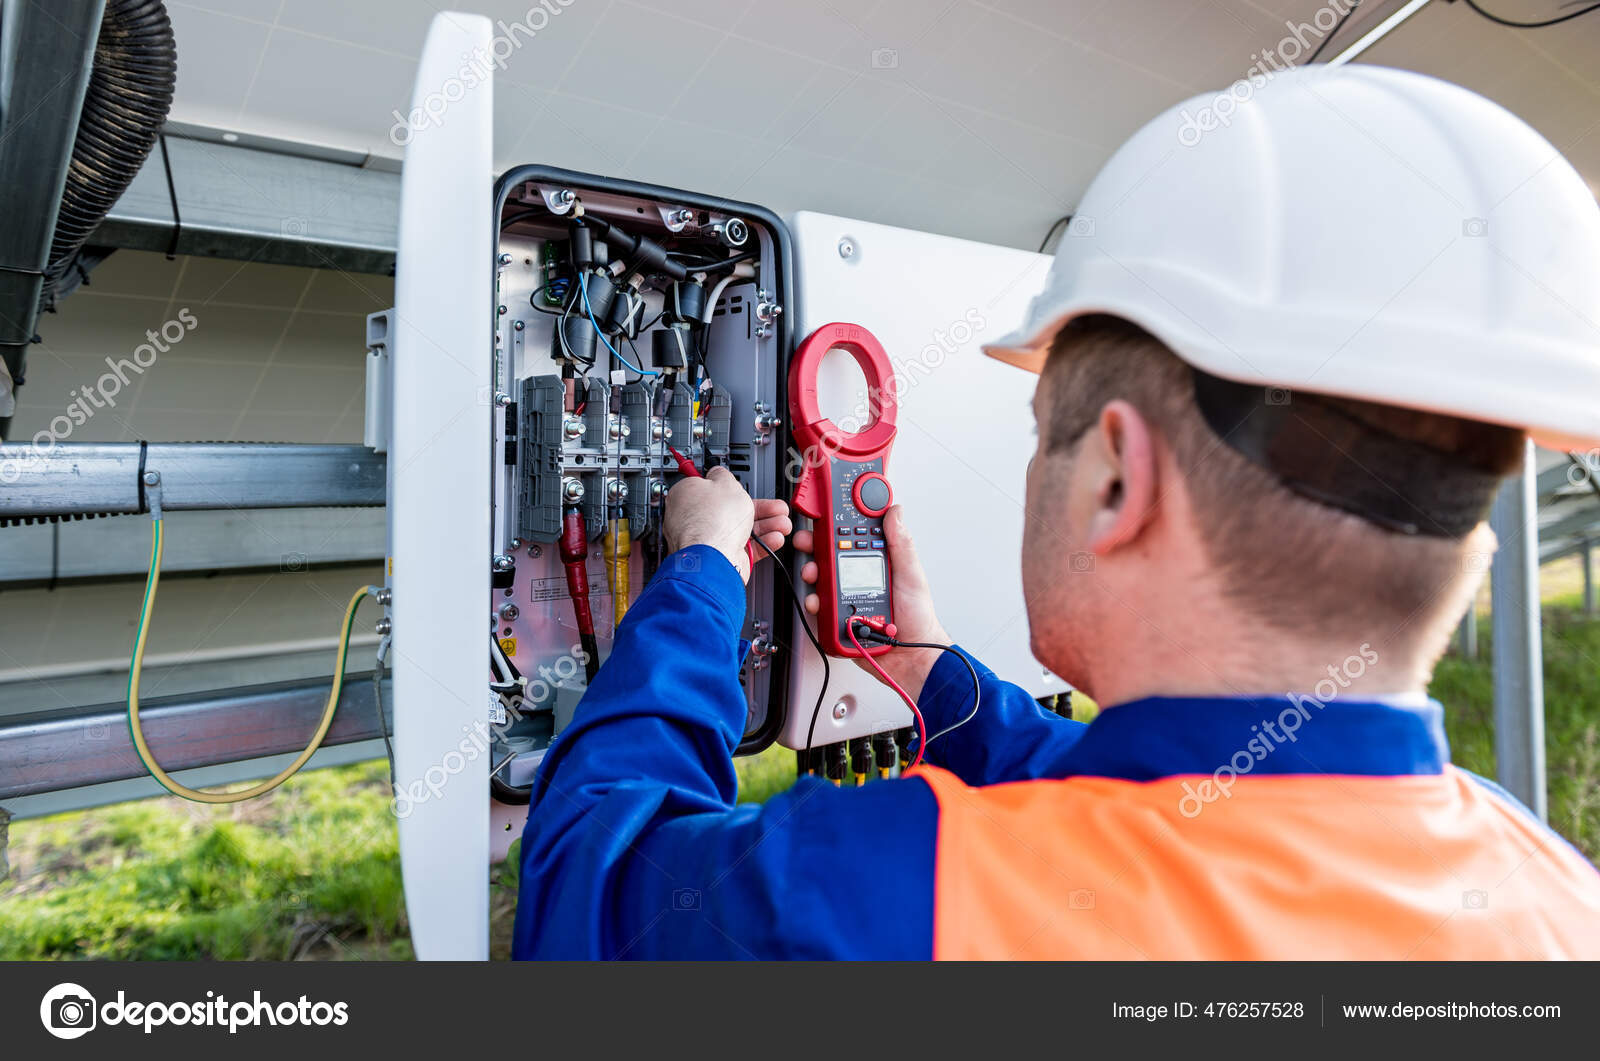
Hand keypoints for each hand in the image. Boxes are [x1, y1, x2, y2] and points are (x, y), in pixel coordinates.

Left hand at [664, 466, 790, 582]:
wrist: (715, 558)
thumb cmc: (713, 520)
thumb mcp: (725, 483)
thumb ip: (724, 476)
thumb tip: (720, 473)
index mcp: (688, 497)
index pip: (709, 487)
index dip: (729, 486)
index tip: (741, 486)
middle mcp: (696, 520)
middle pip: (731, 510)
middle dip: (759, 508)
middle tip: (775, 507)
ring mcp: (709, 540)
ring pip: (742, 530)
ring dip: (766, 525)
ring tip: (782, 523)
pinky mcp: (722, 558)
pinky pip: (745, 548)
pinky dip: (762, 543)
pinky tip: (774, 537)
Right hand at [794, 504, 951, 697]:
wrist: (911, 657)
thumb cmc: (918, 618)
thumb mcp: (911, 575)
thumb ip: (901, 544)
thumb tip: (895, 512)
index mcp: (876, 562)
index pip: (854, 536)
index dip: (840, 523)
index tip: (828, 511)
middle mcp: (859, 577)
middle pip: (830, 555)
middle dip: (815, 545)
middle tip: (809, 540)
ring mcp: (847, 597)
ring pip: (821, 579)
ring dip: (812, 572)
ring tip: (813, 572)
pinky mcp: (837, 618)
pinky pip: (820, 607)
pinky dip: (814, 603)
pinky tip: (817, 601)